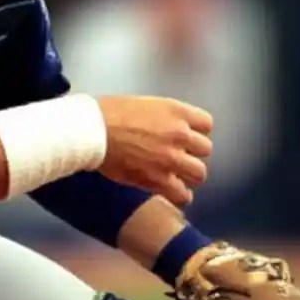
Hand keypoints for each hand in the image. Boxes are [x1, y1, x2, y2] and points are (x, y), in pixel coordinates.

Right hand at [95, 96, 212, 205]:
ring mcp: (172, 158)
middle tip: (177, 156)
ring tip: (176, 176)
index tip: (186, 136)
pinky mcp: (160, 179)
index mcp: (176, 111)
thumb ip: (162, 117)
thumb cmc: (109, 112)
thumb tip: (163, 128)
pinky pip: (182, 194)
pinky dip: (178, 195)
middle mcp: (180, 134)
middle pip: (205, 149)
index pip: (206, 124)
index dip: (195, 132)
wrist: (93, 131)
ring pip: (199, 173)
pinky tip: (170, 193)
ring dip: (188, 175)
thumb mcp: (144, 103)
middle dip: (192, 153)